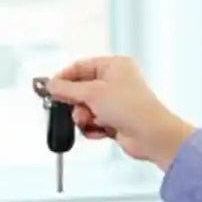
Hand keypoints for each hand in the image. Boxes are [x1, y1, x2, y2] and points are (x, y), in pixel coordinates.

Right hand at [44, 56, 195, 166]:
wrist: (151, 136)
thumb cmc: (133, 108)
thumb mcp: (93, 93)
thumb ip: (68, 89)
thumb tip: (52, 85)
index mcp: (115, 66)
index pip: (81, 67)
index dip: (64, 77)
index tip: (51, 88)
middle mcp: (116, 82)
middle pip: (81, 89)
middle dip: (75, 102)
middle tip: (69, 108)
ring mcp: (115, 102)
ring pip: (86, 107)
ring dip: (83, 116)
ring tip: (89, 120)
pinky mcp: (115, 120)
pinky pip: (93, 121)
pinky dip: (92, 127)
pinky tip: (98, 129)